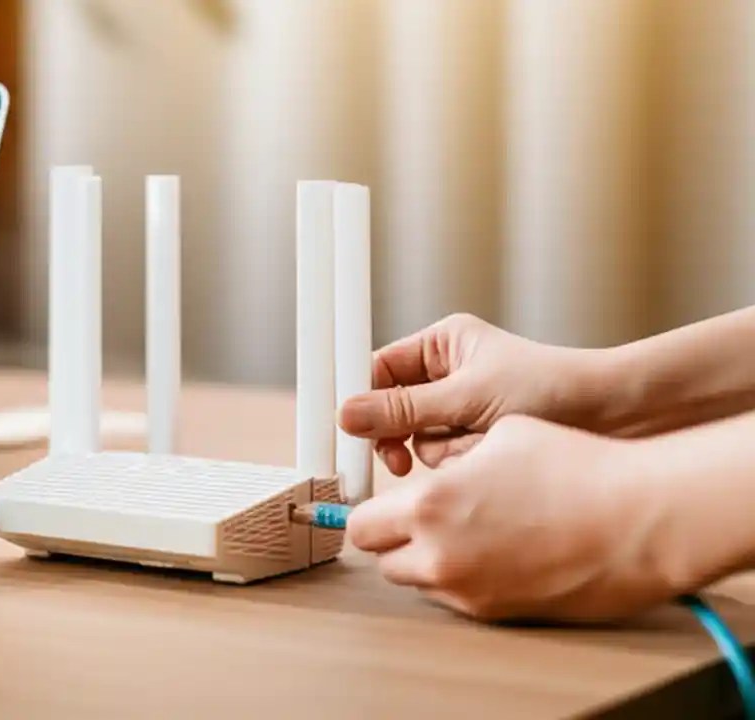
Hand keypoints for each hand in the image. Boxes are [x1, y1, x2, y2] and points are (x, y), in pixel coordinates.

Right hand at [337, 313, 608, 474]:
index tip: (353, 429)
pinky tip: (494, 456)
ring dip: (445, 451)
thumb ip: (405, 409)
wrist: (617, 418)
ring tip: (483, 443)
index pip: (380, 369)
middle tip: (402, 461)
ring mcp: (463, 410)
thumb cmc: (553, 388)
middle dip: (405, 436)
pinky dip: (466, 463)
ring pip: (420, 441)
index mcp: (443, 345)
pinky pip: (448, 460)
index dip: (365, 399)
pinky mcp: (479, 441)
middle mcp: (447, 375)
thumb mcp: (469, 397)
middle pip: (393, 412)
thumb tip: (348, 414)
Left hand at [344, 415, 676, 621]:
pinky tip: (497, 549)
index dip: (372, 510)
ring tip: (467, 528)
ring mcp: (468, 591)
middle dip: (394, 536)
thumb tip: (427, 462)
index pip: (360, 524)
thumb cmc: (577, 467)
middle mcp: (439, 556)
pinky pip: (457, 597)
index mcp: (429, 505)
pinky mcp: (498, 613)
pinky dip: (463, 576)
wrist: (641, 518)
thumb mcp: (498, 432)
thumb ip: (446, 457)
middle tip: (422, 515)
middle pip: (382, 559)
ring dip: (427, 558)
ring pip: (418, 581)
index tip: (383, 503)